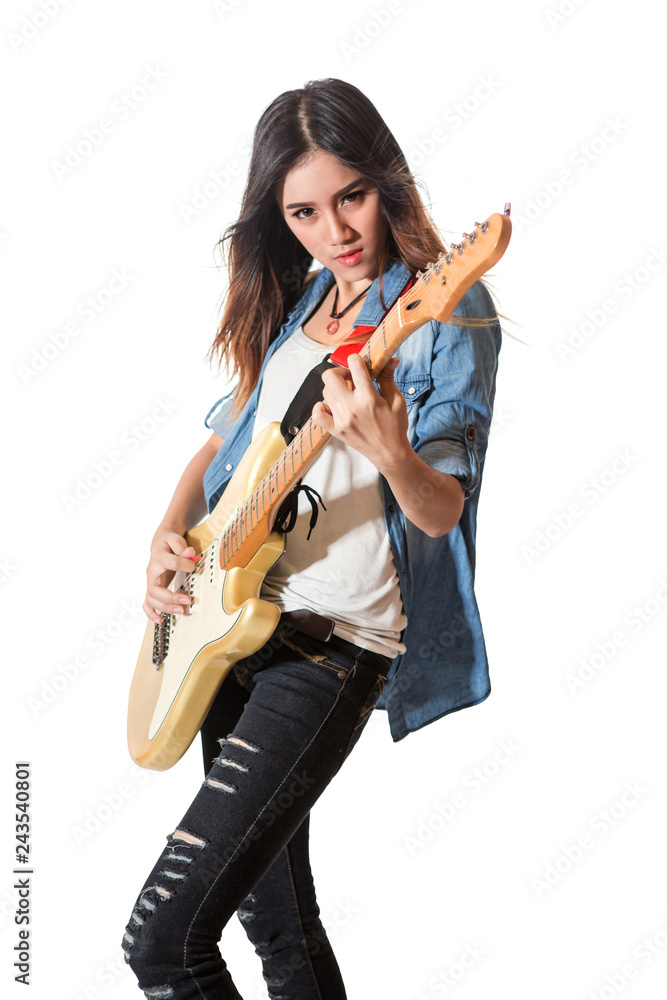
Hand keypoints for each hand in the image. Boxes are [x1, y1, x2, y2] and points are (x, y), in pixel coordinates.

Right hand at [143, 532, 199, 622]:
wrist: (159, 545)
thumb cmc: (169, 544)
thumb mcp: (175, 539)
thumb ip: (181, 546)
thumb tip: (190, 553)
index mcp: (159, 557)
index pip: (171, 562)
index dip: (185, 564)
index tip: (193, 566)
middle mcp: (152, 572)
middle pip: (155, 589)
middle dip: (170, 597)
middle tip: (187, 600)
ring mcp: (150, 582)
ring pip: (151, 599)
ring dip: (165, 607)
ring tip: (181, 611)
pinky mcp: (152, 589)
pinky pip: (147, 603)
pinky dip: (151, 613)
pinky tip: (160, 620)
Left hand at [311, 353, 409, 473]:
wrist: (390, 454)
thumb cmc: (395, 427)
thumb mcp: (397, 400)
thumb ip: (388, 378)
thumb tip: (391, 359)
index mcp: (369, 398)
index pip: (355, 366)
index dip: (357, 359)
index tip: (359, 363)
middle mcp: (352, 407)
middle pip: (330, 376)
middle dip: (339, 371)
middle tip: (349, 378)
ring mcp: (341, 419)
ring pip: (325, 392)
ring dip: (334, 388)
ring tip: (346, 394)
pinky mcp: (336, 430)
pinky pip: (317, 415)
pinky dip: (320, 407)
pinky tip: (331, 405)